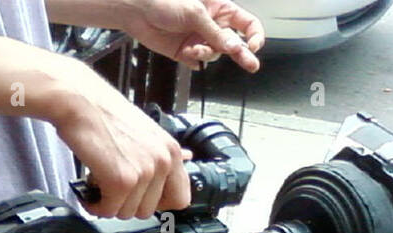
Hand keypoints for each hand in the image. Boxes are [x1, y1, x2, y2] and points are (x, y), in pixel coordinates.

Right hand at [50, 71, 190, 218]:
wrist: (81, 104)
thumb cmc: (106, 115)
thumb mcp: (146, 132)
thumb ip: (163, 152)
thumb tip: (185, 158)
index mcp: (170, 151)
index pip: (180, 199)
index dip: (157, 204)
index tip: (141, 197)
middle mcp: (162, 163)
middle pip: (148, 211)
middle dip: (126, 204)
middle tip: (112, 186)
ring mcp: (143, 174)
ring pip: (127, 213)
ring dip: (109, 204)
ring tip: (99, 183)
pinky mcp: (121, 182)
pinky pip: (108, 211)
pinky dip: (95, 205)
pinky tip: (90, 189)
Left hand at [121, 0, 264, 71]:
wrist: (139, 13)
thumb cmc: (166, 2)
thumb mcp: (195, 13)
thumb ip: (214, 32)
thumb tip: (232, 47)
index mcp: (220, 9)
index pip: (246, 23)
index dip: (253, 34)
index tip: (253, 45)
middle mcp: (212, 25)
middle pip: (234, 43)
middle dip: (242, 53)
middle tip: (251, 65)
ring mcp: (200, 39)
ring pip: (215, 54)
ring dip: (207, 53)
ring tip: (193, 48)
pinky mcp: (186, 52)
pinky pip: (198, 61)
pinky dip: (195, 59)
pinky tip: (187, 52)